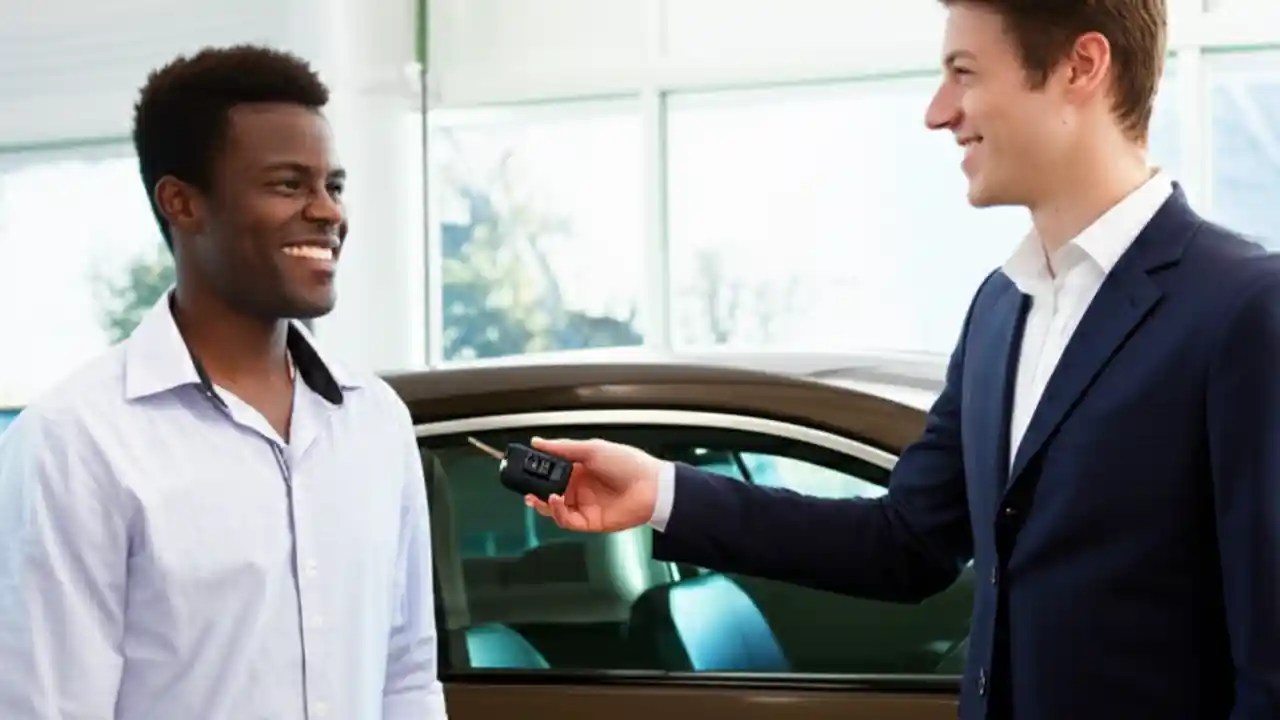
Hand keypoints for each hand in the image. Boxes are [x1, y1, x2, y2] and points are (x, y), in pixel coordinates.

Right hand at [525, 437, 662, 532]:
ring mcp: (585, 506)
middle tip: (525, 489)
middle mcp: (580, 488)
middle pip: (549, 493)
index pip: (551, 473)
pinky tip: (555, 502)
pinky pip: (567, 521)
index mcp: (580, 469)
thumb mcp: (592, 449)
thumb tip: (538, 441)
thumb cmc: (628, 463)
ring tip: (540, 497)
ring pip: (555, 510)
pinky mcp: (590, 521)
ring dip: (544, 504)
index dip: (537, 474)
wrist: (651, 486)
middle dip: (535, 493)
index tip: (524, 470)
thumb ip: (562, 448)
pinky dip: (557, 513)